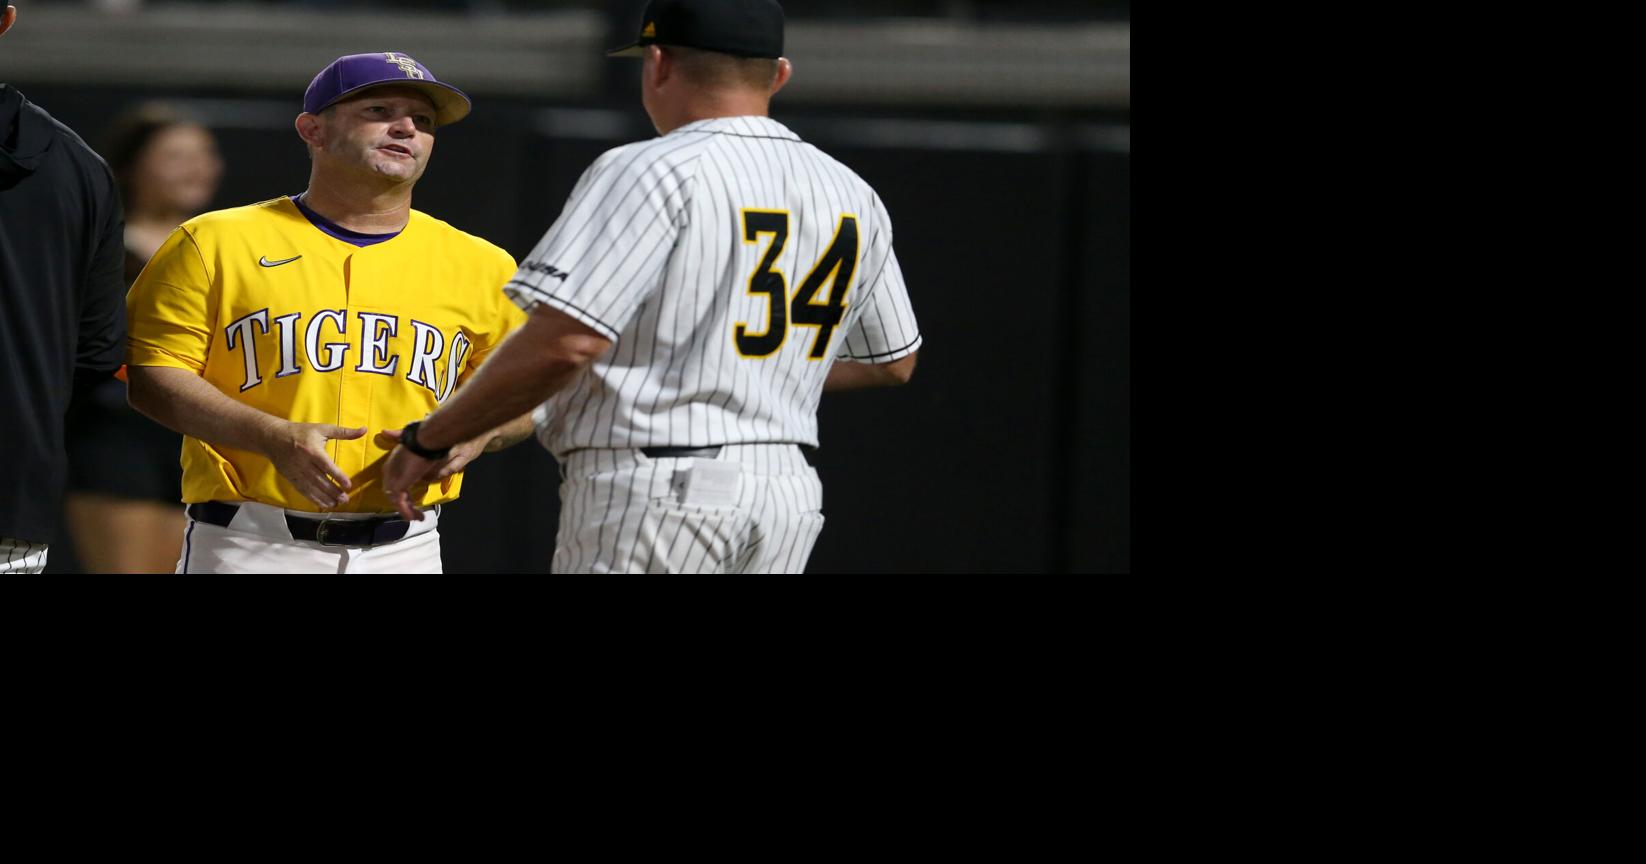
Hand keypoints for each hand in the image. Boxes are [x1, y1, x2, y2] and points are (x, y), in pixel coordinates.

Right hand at [261, 421, 366, 508]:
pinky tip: (323, 504)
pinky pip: (303, 491)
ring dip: (324, 497)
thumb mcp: (322, 428)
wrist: (273, 438)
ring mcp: (296, 472)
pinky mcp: (291, 478)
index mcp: (312, 450)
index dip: (338, 477)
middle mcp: (304, 463)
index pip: (327, 466)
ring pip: (312, 488)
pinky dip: (313, 499)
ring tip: (337, 504)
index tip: (348, 485)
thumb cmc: (300, 432)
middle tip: (345, 499)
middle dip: (333, 491)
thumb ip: (343, 432)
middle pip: (320, 480)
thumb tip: (364, 430)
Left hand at [377, 428, 492, 521]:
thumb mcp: (408, 439)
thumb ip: (397, 437)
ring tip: (419, 518)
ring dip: (408, 511)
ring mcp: (393, 478)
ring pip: (396, 500)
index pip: (394, 481)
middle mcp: (389, 470)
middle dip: (405, 504)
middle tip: (416, 513)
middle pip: (393, 493)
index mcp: (392, 461)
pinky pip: (401, 502)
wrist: (426, 440)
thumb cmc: (423, 437)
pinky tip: (416, 517)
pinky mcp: (399, 484)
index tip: (412, 499)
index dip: (402, 492)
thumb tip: (384, 431)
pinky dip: (407, 511)